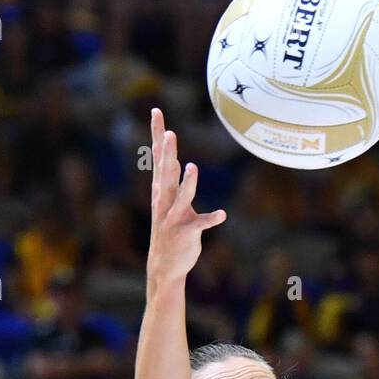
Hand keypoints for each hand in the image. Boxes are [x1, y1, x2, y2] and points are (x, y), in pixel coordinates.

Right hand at [147, 108, 225, 288]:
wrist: (165, 266)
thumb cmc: (170, 231)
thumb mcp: (169, 203)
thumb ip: (173, 182)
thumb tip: (178, 162)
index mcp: (162, 190)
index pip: (158, 157)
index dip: (157, 134)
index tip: (156, 112)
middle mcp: (165, 201)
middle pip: (166, 172)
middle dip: (167, 153)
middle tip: (168, 132)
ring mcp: (174, 217)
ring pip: (181, 196)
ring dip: (188, 182)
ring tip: (192, 166)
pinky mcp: (186, 232)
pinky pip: (200, 224)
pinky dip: (211, 219)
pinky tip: (222, 214)